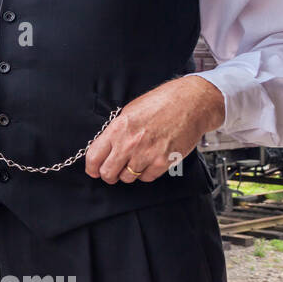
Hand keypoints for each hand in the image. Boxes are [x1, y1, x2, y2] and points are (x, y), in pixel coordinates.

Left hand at [84, 76, 225, 183]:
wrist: (191, 104)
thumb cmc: (161, 103)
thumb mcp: (129, 112)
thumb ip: (115, 131)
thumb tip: (103, 148)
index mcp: (118, 128)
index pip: (94, 157)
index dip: (92, 167)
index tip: (94, 170)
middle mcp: (130, 143)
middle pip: (108, 173)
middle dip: (108, 174)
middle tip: (112, 171)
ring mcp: (147, 154)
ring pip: (127, 178)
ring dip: (128, 173)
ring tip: (134, 161)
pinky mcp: (164, 162)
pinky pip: (146, 178)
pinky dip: (146, 173)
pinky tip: (149, 161)